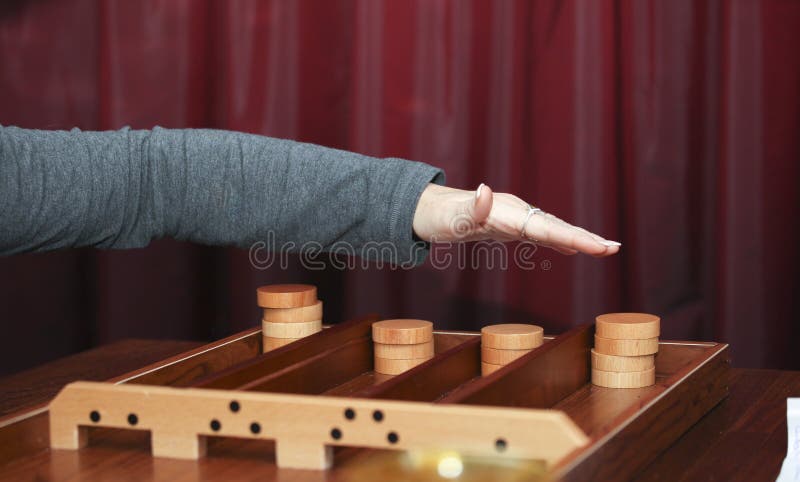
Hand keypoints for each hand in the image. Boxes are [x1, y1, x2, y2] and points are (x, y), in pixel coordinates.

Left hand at [412, 183, 620, 256]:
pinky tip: (573, 248)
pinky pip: (542, 233)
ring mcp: (516, 217)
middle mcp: (517, 212)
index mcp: (508, 213)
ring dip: (580, 238)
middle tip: (615, 249)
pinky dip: (561, 240)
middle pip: (557, 227)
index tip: (598, 246)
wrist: (431, 209)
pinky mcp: (512, 225)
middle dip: (586, 238)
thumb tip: (486, 191)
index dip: (573, 238)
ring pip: (553, 229)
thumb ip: (471, 207)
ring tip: (607, 248)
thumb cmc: (440, 216)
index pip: (547, 228)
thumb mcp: (451, 216)